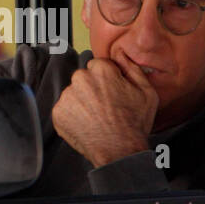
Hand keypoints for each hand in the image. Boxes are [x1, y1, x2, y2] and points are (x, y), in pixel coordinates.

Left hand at [51, 51, 158, 167]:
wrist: (119, 151)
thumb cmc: (134, 124)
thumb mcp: (146, 91)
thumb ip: (131, 67)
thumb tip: (121, 53)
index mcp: (101, 69)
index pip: (98, 66)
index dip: (107, 80)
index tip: (112, 93)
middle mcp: (81, 79)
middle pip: (84, 78)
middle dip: (92, 89)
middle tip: (105, 108)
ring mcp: (67, 96)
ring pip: (74, 94)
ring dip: (82, 103)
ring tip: (97, 118)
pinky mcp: (58, 112)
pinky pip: (65, 109)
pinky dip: (73, 116)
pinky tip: (87, 124)